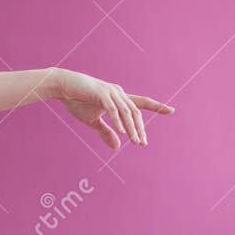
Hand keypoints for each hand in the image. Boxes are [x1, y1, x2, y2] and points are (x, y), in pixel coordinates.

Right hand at [49, 68, 173, 150]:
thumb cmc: (77, 101)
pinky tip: (122, 132)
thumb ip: (106, 132)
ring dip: (132, 128)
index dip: (156, 106)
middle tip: (143, 143)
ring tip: (135, 141)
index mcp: (119, 98)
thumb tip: (117, 147)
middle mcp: (119, 93)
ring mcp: (111, 92)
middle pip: (135, 112)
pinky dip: (118, 121)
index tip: (171, 110)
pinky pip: (112, 110)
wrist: (63, 86)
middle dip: (140, 128)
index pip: (141, 103)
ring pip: (126, 112)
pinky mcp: (101, 94)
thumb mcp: (93, 121)